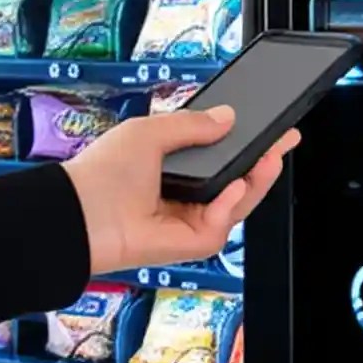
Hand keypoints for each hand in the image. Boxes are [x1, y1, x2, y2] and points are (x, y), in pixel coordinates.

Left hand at [62, 105, 299, 274]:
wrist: (80, 212)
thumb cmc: (104, 172)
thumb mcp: (150, 132)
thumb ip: (192, 124)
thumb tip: (226, 117)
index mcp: (173, 168)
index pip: (221, 157)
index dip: (247, 145)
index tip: (272, 130)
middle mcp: (184, 195)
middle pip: (237, 181)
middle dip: (264, 162)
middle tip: (282, 141)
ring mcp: (188, 221)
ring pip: (238, 204)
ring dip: (257, 182)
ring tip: (268, 159)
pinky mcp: (189, 244)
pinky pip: (222, 227)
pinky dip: (229, 207)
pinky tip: (230, 189)